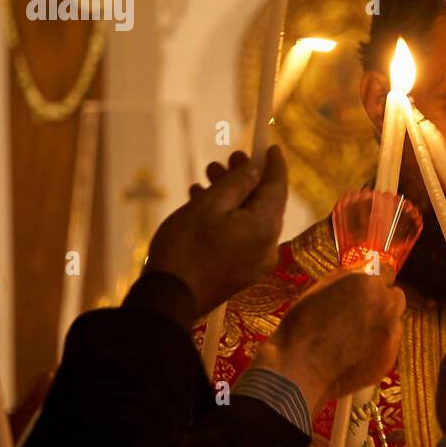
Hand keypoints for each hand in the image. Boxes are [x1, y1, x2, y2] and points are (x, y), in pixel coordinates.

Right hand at [143, 147, 288, 312]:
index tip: (271, 147)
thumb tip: (256, 169)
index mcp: (265, 229)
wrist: (167, 299)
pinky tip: (202, 202)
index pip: (278, 189)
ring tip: (208, 175)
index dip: (275, 165)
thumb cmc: (185, 247)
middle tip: (228, 158)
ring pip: (250, 219)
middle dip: (247, 178)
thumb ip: (238, 183)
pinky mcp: (241, 274)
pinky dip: (228, 217)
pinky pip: (241, 237)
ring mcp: (255, 263)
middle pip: (264, 204)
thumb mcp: (209, 206)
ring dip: (233, 196)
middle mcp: (268, 247)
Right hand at [253, 266, 406, 415]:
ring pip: (395, 321)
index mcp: (367, 282)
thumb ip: (348, 277)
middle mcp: (385, 304)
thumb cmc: (303, 325)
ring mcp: (390, 332)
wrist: (299, 369)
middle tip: (362, 312)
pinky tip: (357, 352)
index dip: (375, 280)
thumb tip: (364, 269)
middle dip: (382, 301)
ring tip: (357, 336)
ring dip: (382, 324)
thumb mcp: (321, 288)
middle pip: (396, 296)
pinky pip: (390, 344)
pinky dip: (378, 345)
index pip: (387, 271)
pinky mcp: (390, 356)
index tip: (366, 288)